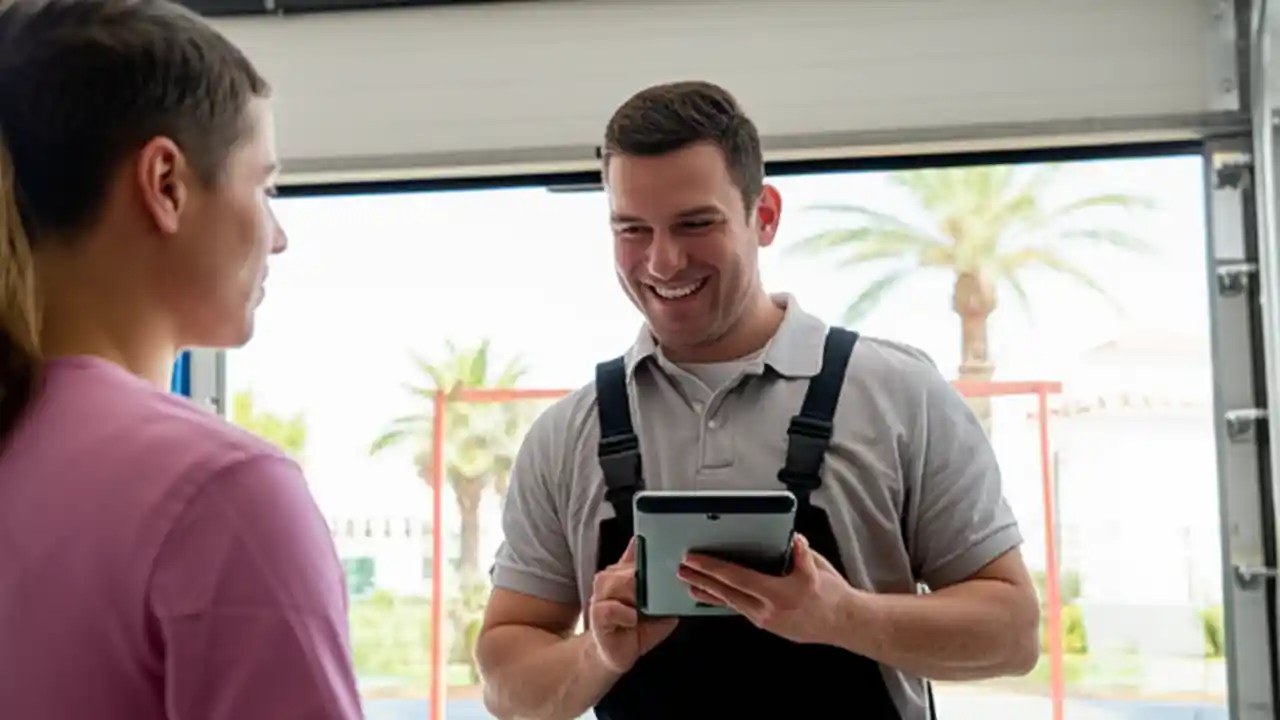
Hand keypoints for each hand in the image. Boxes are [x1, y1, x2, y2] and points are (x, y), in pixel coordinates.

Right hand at [587, 537, 677, 672]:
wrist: (618, 653)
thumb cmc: (639, 628)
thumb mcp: (659, 606)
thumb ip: (666, 589)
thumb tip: (684, 572)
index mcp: (626, 571)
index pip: (637, 550)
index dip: (651, 550)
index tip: (668, 552)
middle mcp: (611, 577)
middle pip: (632, 568)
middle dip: (648, 580)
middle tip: (658, 596)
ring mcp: (601, 594)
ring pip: (621, 582)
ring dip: (636, 597)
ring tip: (641, 611)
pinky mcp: (596, 613)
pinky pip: (611, 608)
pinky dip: (626, 614)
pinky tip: (631, 621)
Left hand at [678, 533, 850, 644]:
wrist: (842, 624)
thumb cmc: (831, 595)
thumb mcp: (817, 568)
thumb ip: (800, 552)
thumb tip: (791, 538)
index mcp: (778, 594)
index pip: (737, 578)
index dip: (712, 568)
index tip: (694, 559)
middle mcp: (767, 611)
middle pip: (726, 593)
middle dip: (701, 580)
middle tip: (681, 570)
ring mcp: (764, 620)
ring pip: (730, 604)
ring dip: (707, 593)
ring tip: (689, 584)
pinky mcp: (766, 624)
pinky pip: (739, 610)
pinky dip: (723, 602)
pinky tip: (712, 596)